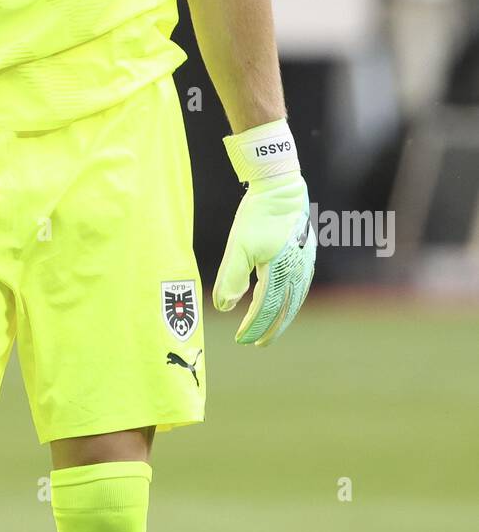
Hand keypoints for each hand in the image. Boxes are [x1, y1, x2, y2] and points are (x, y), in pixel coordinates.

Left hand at [214, 121, 315, 345]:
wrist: (281, 188)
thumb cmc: (258, 216)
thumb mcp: (239, 247)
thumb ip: (232, 278)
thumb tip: (225, 307)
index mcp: (280, 273)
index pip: (266, 309)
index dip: (253, 326)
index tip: (241, 339)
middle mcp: (297, 273)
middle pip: (284, 310)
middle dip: (270, 328)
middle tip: (257, 343)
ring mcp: (305, 264)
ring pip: (295, 300)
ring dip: (282, 317)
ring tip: (270, 328)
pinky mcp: (306, 254)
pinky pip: (300, 286)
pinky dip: (291, 300)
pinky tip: (285, 301)